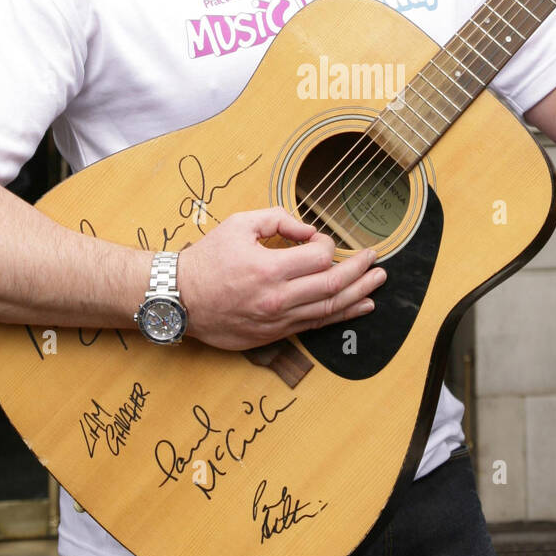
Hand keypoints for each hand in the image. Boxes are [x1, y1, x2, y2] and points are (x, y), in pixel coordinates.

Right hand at [175, 207, 385, 350]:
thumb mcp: (238, 225)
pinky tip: (360, 307)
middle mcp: (276, 298)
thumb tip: (308, 229)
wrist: (179, 299)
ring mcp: (276, 320)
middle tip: (376, 260)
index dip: (328, 245)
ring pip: (328, 309)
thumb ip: (277, 220)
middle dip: (359, 271)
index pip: (318, 257)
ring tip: (377, 283)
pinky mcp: (273, 335)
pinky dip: (341, 316)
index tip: (322, 240)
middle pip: (332, 285)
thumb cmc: (207, 260)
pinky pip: (314, 325)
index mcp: (267, 268)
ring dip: (358, 295)